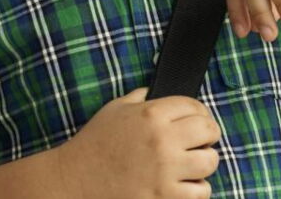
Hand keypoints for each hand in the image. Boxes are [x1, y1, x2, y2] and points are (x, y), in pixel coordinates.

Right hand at [52, 88, 220, 198]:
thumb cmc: (92, 146)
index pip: (196, 106)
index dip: (199, 113)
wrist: (70, 183)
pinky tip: (184, 186)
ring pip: (210, 162)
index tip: (196, 122)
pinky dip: (196, 190)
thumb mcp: (115, 110)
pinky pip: (200, 192)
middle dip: (206, 136)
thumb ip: (140, 98)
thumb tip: (156, 92)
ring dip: (203, 164)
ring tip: (190, 166)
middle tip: (197, 143)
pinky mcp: (164, 197)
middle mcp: (162, 139)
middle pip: (210, 131)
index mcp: (152, 114)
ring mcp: (165, 170)